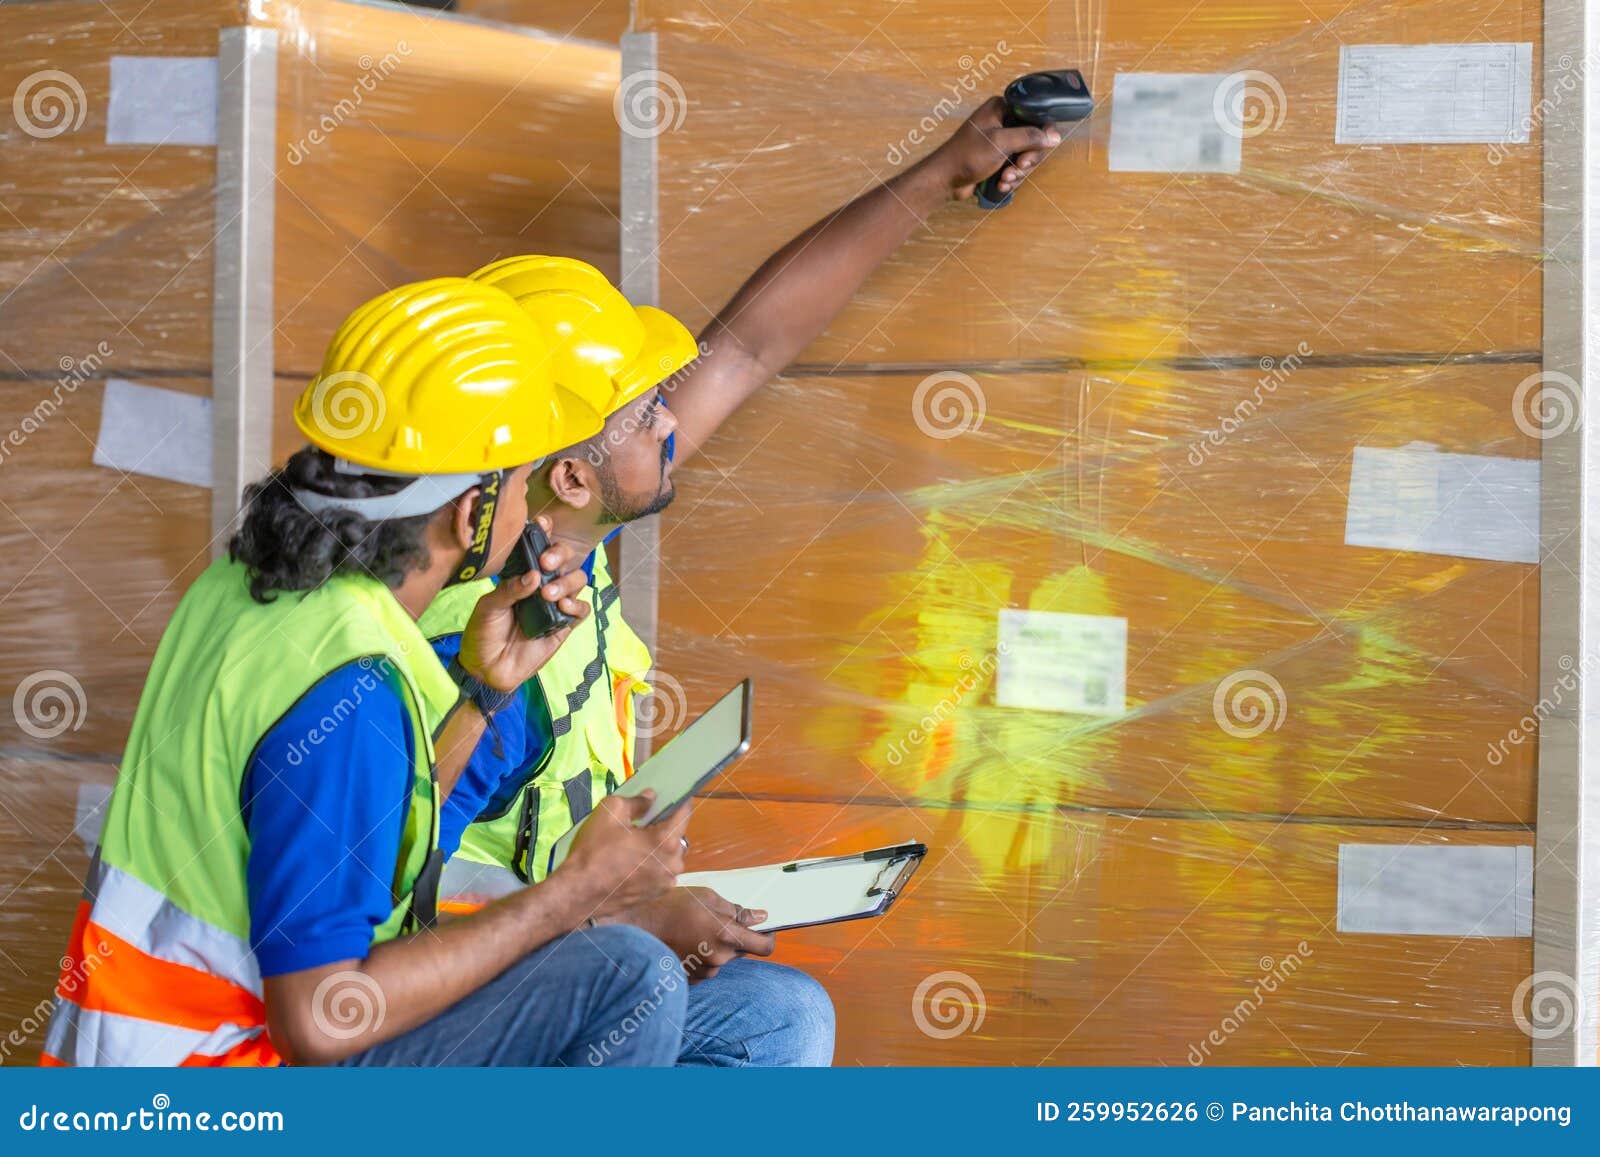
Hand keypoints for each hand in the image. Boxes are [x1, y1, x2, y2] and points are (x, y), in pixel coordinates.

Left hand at [458, 516, 589, 691]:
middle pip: (564, 558)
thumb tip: (535, 574)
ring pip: (577, 580)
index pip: (538, 547)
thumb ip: (510, 589)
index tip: (543, 524)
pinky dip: (576, 605)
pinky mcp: (563, 626)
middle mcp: (541, 585)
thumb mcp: (488, 608)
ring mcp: (554, 604)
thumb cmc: (482, 634)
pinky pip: (581, 610)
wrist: (487, 670)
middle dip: (560, 554)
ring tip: (548, 595)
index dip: (544, 533)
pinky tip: (562, 607)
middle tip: (546, 562)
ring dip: (566, 582)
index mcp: (521, 575)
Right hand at [556, 792, 688, 919]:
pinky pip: (660, 871)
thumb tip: (651, 797)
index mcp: (667, 842)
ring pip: (669, 855)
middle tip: (641, 822)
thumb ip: (636, 801)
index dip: (676, 800)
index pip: (684, 813)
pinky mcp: (655, 895)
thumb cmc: (595, 850)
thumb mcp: (611, 812)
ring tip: (633, 844)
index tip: (667, 796)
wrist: (578, 893)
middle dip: (663, 826)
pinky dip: (651, 864)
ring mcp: (666, 882)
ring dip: (657, 847)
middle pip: (677, 835)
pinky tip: (630, 862)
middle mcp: (674, 864)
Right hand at [627, 886, 773, 982]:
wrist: (636, 928)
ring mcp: (704, 971)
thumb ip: (735, 909)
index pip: (764, 946)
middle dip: (736, 936)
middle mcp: (718, 958)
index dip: (768, 937)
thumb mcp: (706, 897)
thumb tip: (757, 916)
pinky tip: (687, 942)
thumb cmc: (670, 907)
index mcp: (725, 935)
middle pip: (742, 950)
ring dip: (717, 946)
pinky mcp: (692, 979)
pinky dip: (703, 955)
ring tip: (695, 930)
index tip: (765, 929)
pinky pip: (707, 967)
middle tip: (716, 920)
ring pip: (723, 958)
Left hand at [932, 96, 1060, 201]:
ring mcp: (1000, 142)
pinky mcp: (997, 159)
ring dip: (1018, 172)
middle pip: (1033, 140)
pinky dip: (1010, 178)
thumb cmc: (968, 156)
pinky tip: (1000, 184)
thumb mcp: (1000, 143)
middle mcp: (1002, 122)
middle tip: (1018, 167)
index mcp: (1002, 108)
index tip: (1039, 149)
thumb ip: (1029, 137)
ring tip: (1004, 179)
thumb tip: (1054, 136)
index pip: (1035, 116)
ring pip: (1025, 157)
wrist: (945, 179)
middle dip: (1027, 159)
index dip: (1041, 135)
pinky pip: (1015, 168)